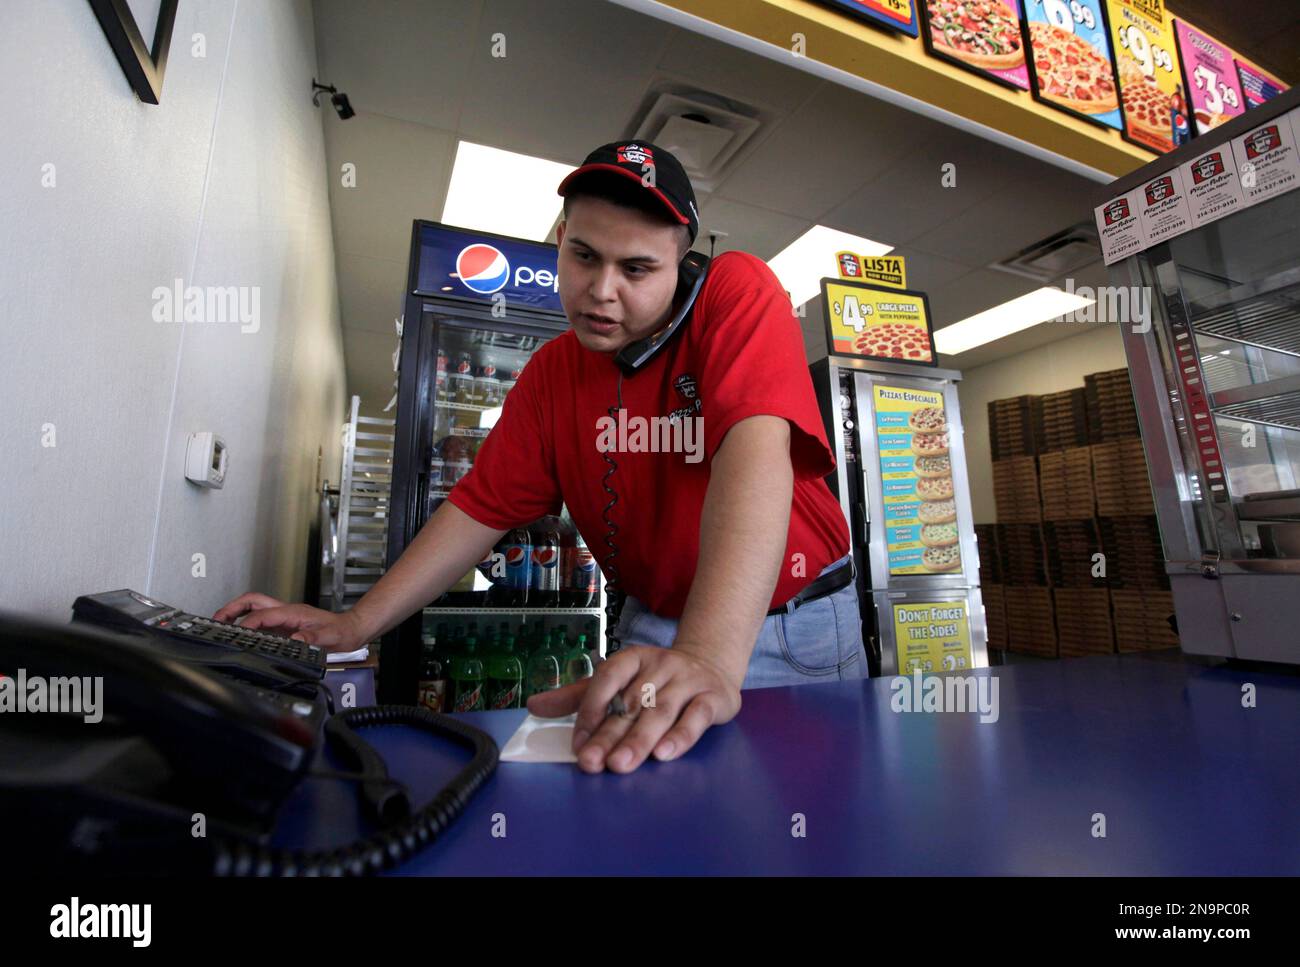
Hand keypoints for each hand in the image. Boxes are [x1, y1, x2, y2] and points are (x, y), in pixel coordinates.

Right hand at [212, 592, 365, 651]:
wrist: (352, 629)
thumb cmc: (342, 631)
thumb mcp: (330, 637)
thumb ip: (313, 640)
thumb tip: (295, 641)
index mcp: (293, 612)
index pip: (263, 615)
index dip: (248, 624)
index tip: (237, 634)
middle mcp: (286, 612)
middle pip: (252, 601)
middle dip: (232, 608)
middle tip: (216, 619)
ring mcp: (284, 617)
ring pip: (254, 608)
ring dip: (236, 613)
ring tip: (220, 624)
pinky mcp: (285, 625)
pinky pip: (260, 619)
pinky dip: (246, 622)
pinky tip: (241, 633)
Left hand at [525, 644, 741, 773]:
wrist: (711, 664)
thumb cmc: (656, 680)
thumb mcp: (619, 681)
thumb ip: (579, 696)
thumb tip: (533, 706)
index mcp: (633, 658)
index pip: (608, 678)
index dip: (591, 708)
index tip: (578, 742)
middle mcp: (660, 666)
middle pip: (632, 703)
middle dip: (610, 735)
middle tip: (591, 763)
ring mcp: (688, 681)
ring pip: (661, 711)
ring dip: (640, 739)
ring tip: (621, 764)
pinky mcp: (712, 698)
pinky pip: (696, 717)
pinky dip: (681, 736)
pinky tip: (665, 754)